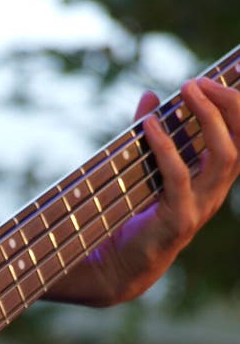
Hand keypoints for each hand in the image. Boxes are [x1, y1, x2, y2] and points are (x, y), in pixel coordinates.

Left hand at [56, 77, 239, 305]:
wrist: (116, 267)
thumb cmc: (132, 218)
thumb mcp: (144, 169)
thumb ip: (150, 136)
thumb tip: (149, 96)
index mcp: (212, 181)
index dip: (237, 106)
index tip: (222, 75)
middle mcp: (214, 193)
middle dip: (226, 105)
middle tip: (198, 82)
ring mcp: (201, 208)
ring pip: (223, 156)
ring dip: (207, 119)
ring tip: (186, 91)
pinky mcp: (180, 220)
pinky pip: (180, 176)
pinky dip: (166, 147)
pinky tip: (149, 125)